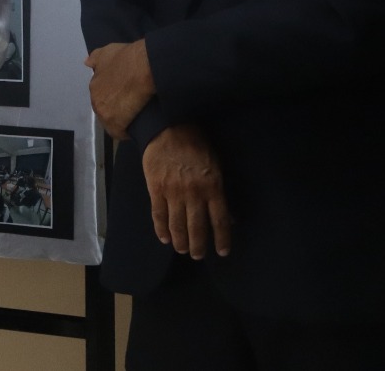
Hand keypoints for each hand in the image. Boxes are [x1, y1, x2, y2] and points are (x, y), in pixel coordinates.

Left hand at [85, 39, 155, 140]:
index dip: (112, 96)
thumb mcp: (108, 52)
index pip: (101, 95)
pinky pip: (119, 133)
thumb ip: (96, 58)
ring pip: (110, 121)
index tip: (123, 95)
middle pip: (105, 109)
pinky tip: (134, 128)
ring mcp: (104, 113)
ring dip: (119, 121)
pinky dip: (125, 132)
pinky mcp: (115, 124)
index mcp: (94, 85)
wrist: (144, 67)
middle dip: (115, 109)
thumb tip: (86, 62)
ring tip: (134, 118)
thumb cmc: (128, 58)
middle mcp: (95, 100)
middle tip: (130, 106)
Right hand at [142, 123, 229, 258]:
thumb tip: (229, 217)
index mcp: (212, 186)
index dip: (222, 239)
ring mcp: (173, 192)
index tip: (222, 252)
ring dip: (181, 241)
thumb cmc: (196, 145)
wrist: (168, 128)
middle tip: (198, 256)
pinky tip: (165, 239)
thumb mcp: (216, 166)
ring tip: (183, 250)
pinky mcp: (156, 188)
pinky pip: (158, 214)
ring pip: (177, 225)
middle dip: (198, 246)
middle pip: (197, 227)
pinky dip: (161, 229)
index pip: (219, 220)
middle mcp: (194, 193)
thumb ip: (220, 192)